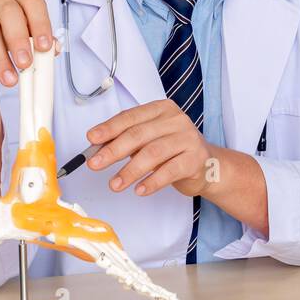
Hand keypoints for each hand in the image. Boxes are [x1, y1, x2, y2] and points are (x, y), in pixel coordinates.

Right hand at [0, 0, 54, 86]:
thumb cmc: (5, 29)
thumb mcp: (26, 31)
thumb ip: (40, 39)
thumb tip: (54, 49)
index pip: (33, 2)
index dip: (40, 24)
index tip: (45, 47)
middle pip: (8, 12)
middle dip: (19, 41)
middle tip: (26, 65)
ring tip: (10, 79)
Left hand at [84, 99, 214, 196]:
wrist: (208, 166)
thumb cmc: (173, 151)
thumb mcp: (150, 140)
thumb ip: (127, 140)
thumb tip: (97, 148)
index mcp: (161, 110)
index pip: (130, 117)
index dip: (109, 128)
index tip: (91, 139)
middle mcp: (176, 120)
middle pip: (139, 135)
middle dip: (113, 151)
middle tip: (95, 164)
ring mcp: (188, 138)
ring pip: (153, 153)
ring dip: (130, 171)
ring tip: (115, 184)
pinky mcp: (196, 159)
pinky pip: (170, 171)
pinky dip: (152, 182)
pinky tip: (140, 190)